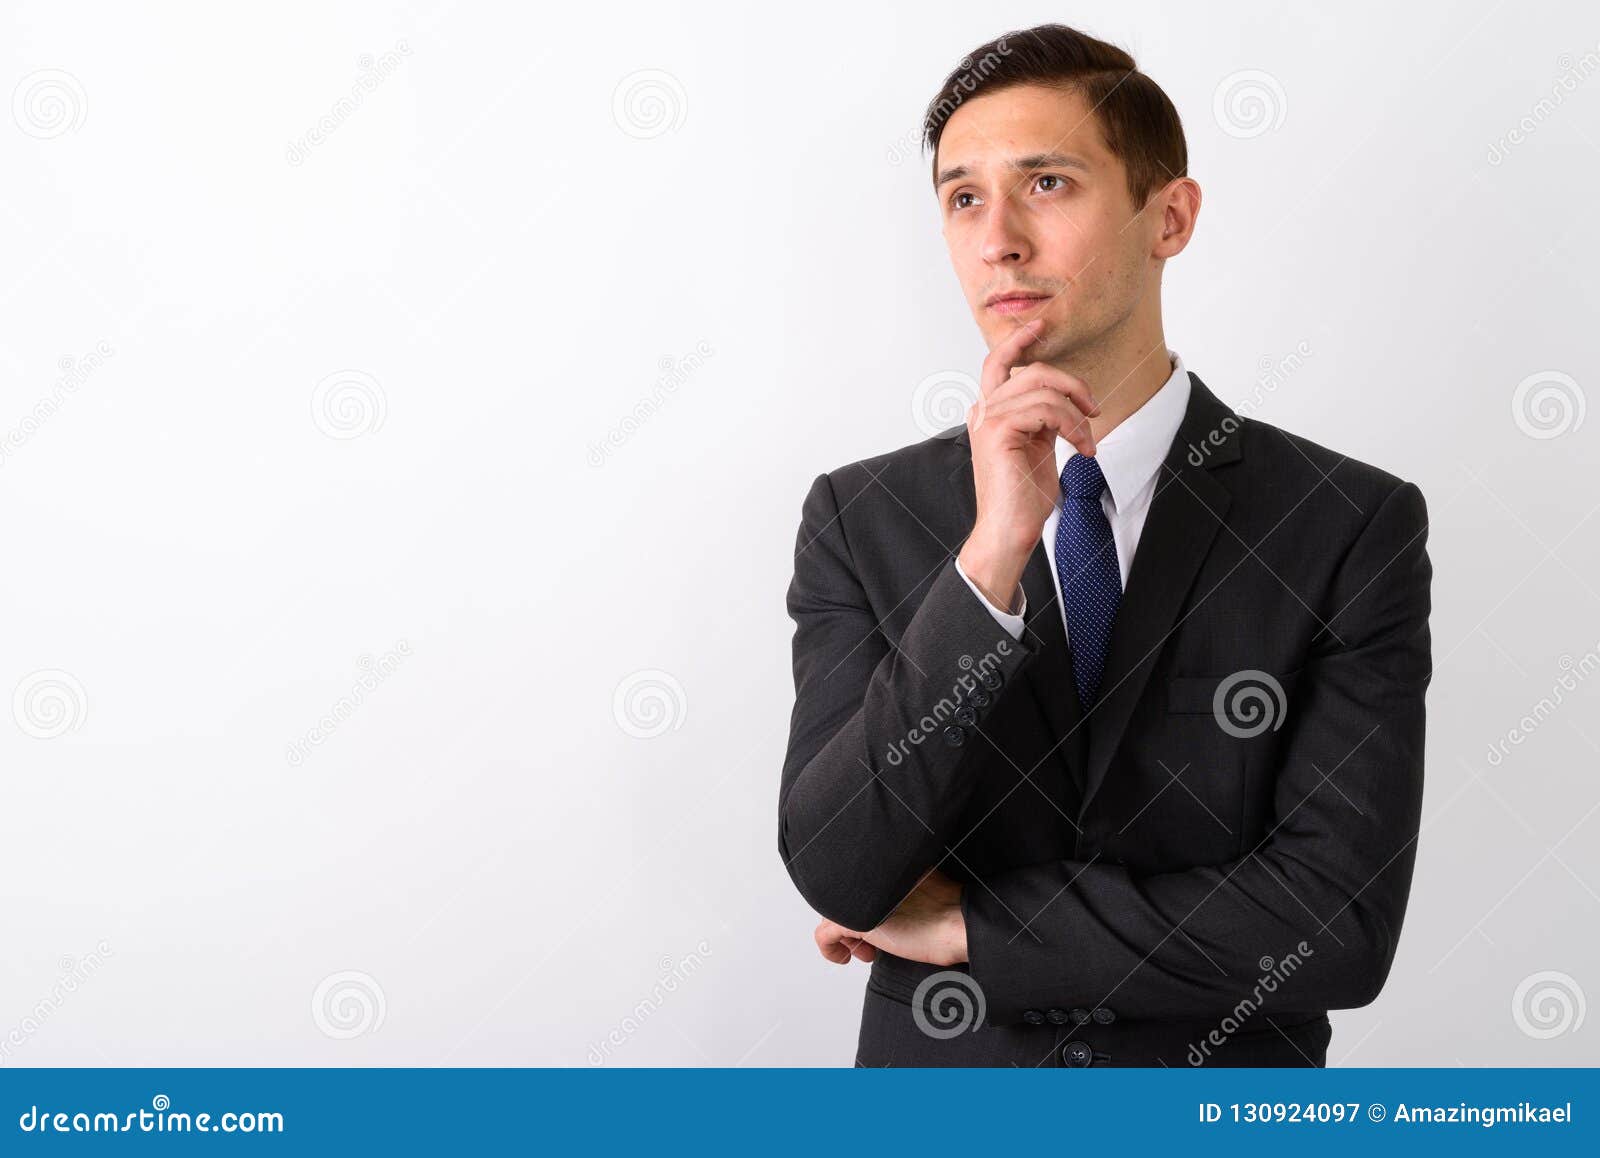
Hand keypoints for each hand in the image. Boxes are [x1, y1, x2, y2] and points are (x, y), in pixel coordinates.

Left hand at [814, 867, 967, 967]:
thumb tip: (891, 906)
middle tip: (872, 945)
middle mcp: (866, 874)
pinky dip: (830, 949)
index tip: (879, 926)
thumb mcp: (920, 890)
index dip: (861, 906)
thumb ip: (896, 889)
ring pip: (831, 914)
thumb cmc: (949, 912)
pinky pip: (824, 935)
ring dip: (845, 936)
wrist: (957, 922)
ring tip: (866, 952)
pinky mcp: (852, 920)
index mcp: (882, 864)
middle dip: (852, 923)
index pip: (855, 883)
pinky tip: (843, 958)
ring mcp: (857, 896)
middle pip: (841, 897)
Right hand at [958, 317, 1099, 607]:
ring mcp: (987, 419)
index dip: (1018, 340)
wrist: (1009, 531)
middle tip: (1093, 408)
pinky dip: (1072, 426)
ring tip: (1086, 442)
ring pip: (1043, 388)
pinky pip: (1046, 409)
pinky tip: (1080, 448)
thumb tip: (1064, 401)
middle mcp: (982, 411)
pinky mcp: (998, 430)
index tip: (1040, 325)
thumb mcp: (1037, 448)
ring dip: (1076, 414)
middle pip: (1031, 370)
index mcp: (988, 413)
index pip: (999, 364)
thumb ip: (1041, 419)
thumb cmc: (1023, 498)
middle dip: (1071, 383)